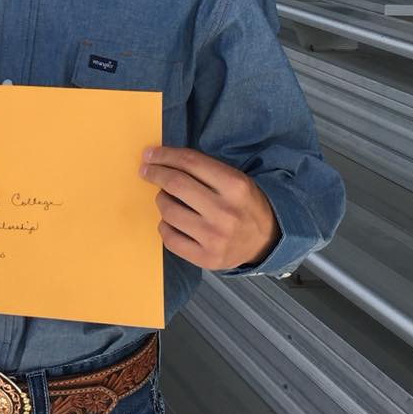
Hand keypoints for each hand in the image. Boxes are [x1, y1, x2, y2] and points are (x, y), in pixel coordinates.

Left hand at [140, 146, 279, 269]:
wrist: (266, 241)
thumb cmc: (243, 204)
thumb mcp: (234, 180)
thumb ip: (203, 170)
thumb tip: (161, 160)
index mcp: (234, 185)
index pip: (190, 162)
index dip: (164, 155)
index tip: (149, 154)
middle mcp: (225, 211)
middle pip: (175, 184)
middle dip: (154, 173)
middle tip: (145, 170)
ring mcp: (215, 237)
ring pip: (168, 211)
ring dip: (161, 200)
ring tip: (166, 199)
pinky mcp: (206, 258)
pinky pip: (169, 238)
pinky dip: (164, 226)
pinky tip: (170, 221)